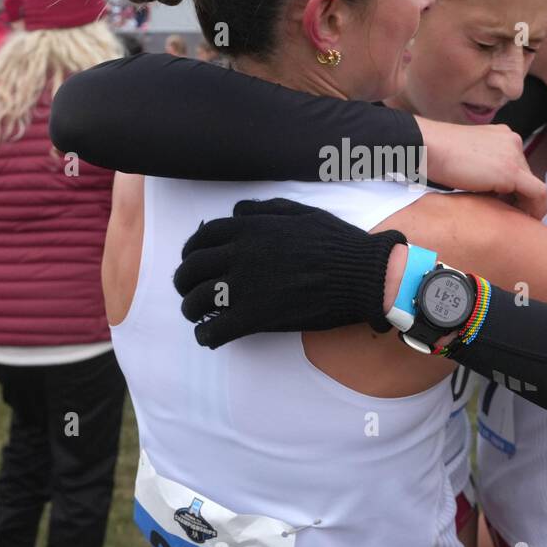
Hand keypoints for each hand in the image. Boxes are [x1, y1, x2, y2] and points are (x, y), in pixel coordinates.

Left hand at [173, 198, 407, 348]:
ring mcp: (246, 286)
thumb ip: (265, 209)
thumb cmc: (337, 242)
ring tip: (196, 317)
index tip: (192, 261)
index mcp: (250, 228)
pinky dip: (206, 336)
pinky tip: (210, 337)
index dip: (190, 252)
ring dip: (190, 310)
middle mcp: (240, 254)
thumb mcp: (302, 212)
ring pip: (197, 300)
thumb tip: (236, 210)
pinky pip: (216, 329)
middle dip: (183, 282)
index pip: (201, 238)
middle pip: (191, 269)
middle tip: (188, 291)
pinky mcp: (257, 316)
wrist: (363, 274)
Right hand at [417, 119, 546, 218]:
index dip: (513, 189)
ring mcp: (514, 155)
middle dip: (520, 198)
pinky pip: (538, 194)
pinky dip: (537, 209)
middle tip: (511, 217)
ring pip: (532, 185)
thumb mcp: (465, 159)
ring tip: (515, 221)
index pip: (515, 166)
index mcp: (500, 136)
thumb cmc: (435, 155)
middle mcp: (512, 141)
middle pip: (525, 176)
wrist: (427, 146)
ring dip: (526, 205)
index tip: (507, 206)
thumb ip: (482, 170)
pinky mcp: (512, 172)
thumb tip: (489, 194)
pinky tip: (528, 222)